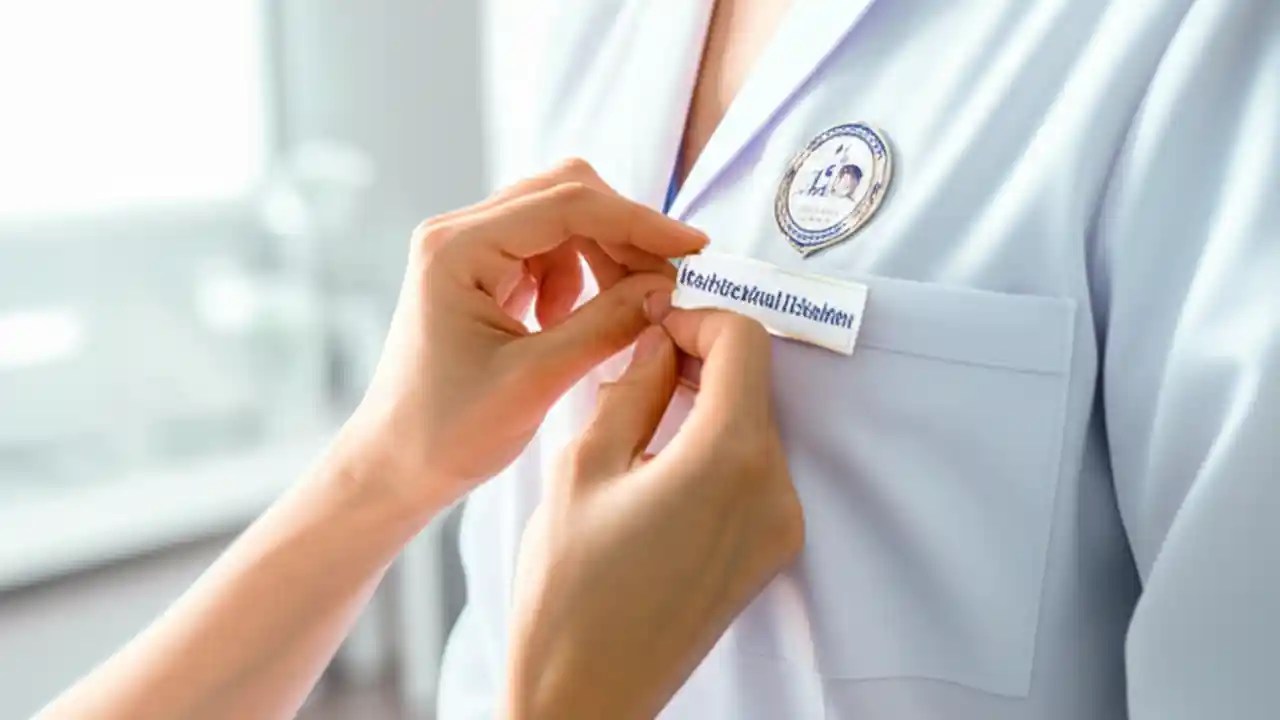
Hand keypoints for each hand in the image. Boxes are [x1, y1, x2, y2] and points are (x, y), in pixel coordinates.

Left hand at [334, 159, 707, 516]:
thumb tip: (667, 288)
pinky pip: (548, 251)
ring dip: (604, 257)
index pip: (567, 204)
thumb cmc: (446, 432)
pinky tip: (577, 323)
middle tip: (666, 284)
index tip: (693, 249)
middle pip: (566, 195)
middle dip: (623, 234)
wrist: (394, 466)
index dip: (638, 222)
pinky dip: (581, 278)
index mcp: (457, 249)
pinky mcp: (481, 274)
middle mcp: (457, 234)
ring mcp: (467, 251)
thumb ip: (606, 326)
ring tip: (622, 313)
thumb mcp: (536, 381)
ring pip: (563, 221)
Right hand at [506, 309, 804, 719]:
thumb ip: (632, 389)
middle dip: (702, 360)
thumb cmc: (569, 592)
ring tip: (642, 414)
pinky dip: (717, 448)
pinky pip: (755, 473)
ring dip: (708, 404)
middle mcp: (773, 491)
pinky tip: (661, 461)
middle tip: (641, 364)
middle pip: (755, 384)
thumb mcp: (584, 468)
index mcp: (728, 459)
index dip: (699, 320)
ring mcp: (778, 527)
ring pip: (755, 426)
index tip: (656, 329)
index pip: (745, 343)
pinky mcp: (768, 553)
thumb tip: (658, 341)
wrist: (587, 695)